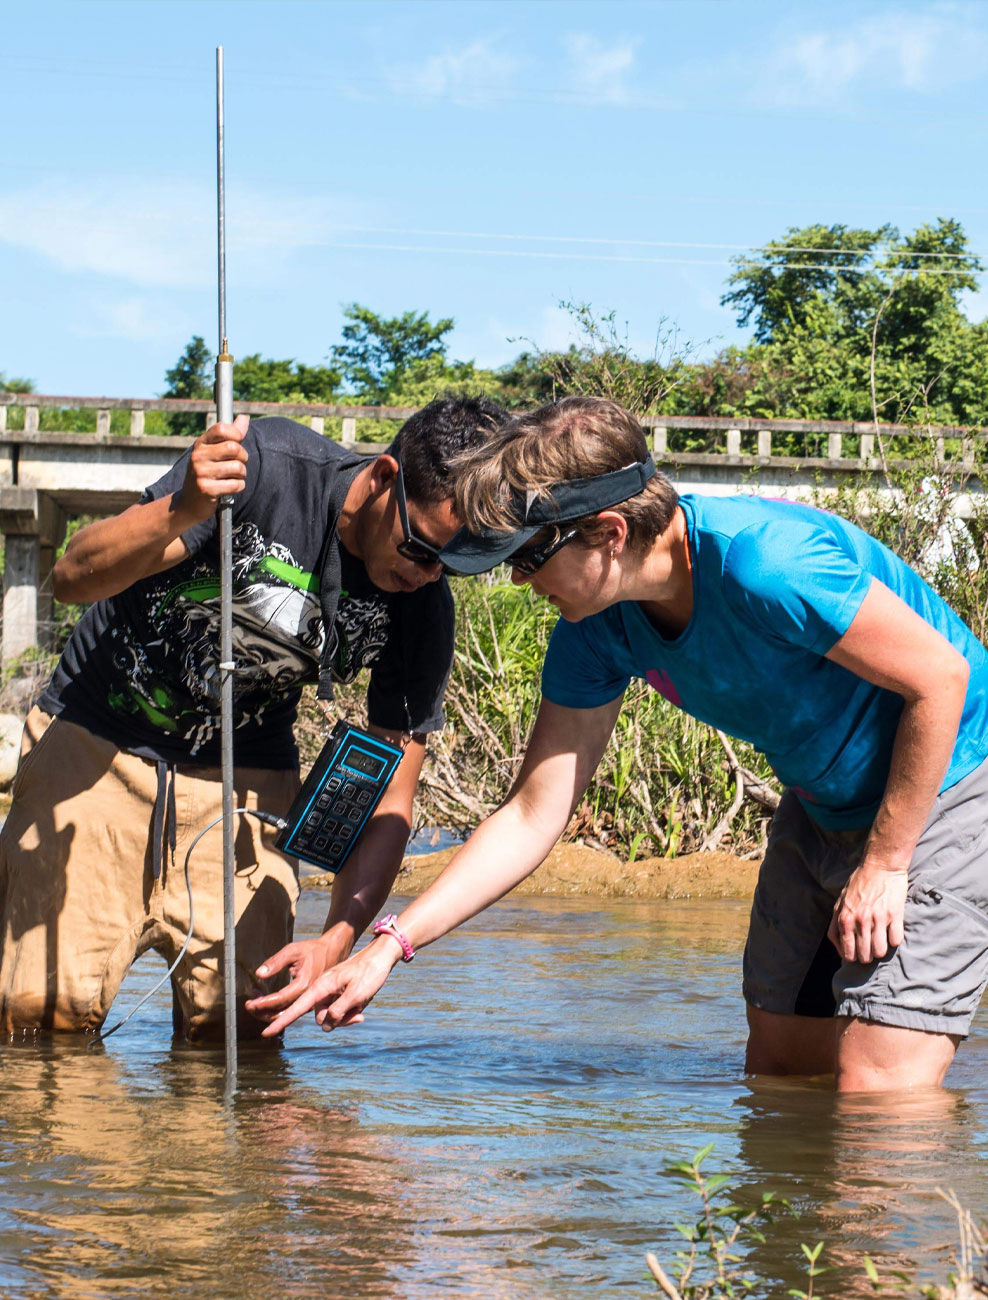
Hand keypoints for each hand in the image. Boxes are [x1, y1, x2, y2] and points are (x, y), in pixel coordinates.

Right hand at [176, 414, 249, 525]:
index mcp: (201, 444)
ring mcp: (201, 472)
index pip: (222, 429)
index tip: (238, 442)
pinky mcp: (207, 489)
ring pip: (238, 468)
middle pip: (234, 448)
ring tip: (232, 477)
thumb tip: (244, 417)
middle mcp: (198, 456)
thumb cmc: (206, 474)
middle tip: (238, 464)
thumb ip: (230, 436)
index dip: (236, 434)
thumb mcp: (213, 452)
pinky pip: (236, 485)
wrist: (188, 503)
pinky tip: (229, 489)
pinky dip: (238, 487)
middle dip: (243, 458)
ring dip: (241, 475)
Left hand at [244, 934, 349, 1025]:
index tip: (249, 1002)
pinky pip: (289, 1010)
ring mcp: (308, 1001)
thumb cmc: (312, 950)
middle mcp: (307, 996)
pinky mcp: (306, 1001)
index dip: (263, 1003)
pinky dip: (274, 1009)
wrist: (331, 952)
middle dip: (261, 1013)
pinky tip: (265, 1000)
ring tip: (254, 1002)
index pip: (279, 1000)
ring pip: (284, 1014)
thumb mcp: (292, 950)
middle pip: (281, 1013)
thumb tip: (259, 974)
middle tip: (248, 1005)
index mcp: (304, 984)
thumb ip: (275, 962)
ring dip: (267, 1012)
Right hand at [258, 938, 399, 1038]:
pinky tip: (362, 1006)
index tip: (266, 1033)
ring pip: (332, 1017)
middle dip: (338, 1021)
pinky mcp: (338, 995)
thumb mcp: (357, 993)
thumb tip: (325, 1026)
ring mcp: (330, 993)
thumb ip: (339, 1011)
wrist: (380, 955)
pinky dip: (350, 1012)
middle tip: (358, 1014)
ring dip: (346, 1017)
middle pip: (322, 1018)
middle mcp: (322, 990)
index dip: (281, 1021)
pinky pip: (340, 1012)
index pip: (297, 1007)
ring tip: (362, 1005)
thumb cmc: (369, 971)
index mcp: (321, 986)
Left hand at [828, 861, 908, 963]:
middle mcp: (860, 920)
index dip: (851, 957)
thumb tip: (838, 943)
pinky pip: (895, 941)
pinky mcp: (894, 914)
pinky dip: (894, 940)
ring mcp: (877, 918)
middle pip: (863, 955)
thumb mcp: (840, 900)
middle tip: (870, 952)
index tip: (855, 955)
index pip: (846, 951)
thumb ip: (838, 921)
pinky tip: (891, 933)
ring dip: (881, 951)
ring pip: (880, 951)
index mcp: (845, 918)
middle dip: (866, 957)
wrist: (880, 865)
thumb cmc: (859, 882)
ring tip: (881, 943)